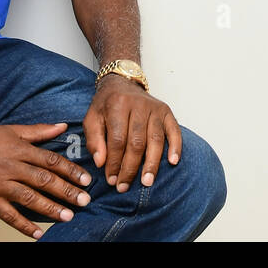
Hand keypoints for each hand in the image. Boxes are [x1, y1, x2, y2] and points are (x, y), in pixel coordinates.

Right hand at [0, 120, 92, 238]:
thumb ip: (39, 131)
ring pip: (29, 198)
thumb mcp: (12, 130)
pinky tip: (39, 233)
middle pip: (44, 180)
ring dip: (50, 208)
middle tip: (85, 200)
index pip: (51, 160)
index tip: (86, 179)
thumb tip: (62, 127)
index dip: (70, 170)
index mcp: (20, 149)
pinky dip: (24, 225)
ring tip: (68, 216)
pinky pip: (8, 215)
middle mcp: (12, 167)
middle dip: (67, 191)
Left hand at [84, 76, 182, 193]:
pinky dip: (175, 146)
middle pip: (137, 142)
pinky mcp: (166, 111)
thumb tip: (101, 163)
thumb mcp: (92, 117)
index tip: (111, 179)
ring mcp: (154, 108)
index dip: (114, 162)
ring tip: (147, 182)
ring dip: (151, 163)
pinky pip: (174, 130)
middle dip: (130, 168)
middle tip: (124, 185)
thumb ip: (94, 140)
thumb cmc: (106, 104)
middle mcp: (138, 105)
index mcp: (117, 105)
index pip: (117, 140)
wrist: (122, 82)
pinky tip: (173, 162)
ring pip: (155, 140)